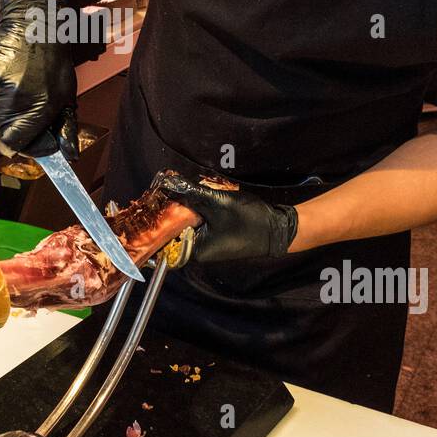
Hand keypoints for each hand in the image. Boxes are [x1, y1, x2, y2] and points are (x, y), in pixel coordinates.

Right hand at [0, 0, 78, 158]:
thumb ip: (65, 127)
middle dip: (4, 129)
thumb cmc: (53, 59)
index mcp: (35, 108)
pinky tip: (2, 81)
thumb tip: (68, 154)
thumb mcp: (67, 96)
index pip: (10, 144)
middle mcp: (10, 100)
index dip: (16, 145)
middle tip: (17, 116)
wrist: (35, 25)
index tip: (20, 141)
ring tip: (11, 93)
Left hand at [159, 175, 298, 263]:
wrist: (278, 229)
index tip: (157, 197)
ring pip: (190, 221)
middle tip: (180, 187)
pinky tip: (212, 196)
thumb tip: (167, 185)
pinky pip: (201, 221)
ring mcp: (208, 244)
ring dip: (193, 204)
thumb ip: (190, 194)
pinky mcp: (216, 236)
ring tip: (199, 190)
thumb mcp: (217, 203)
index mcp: (194, 250)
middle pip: (177, 226)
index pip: (166, 234)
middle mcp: (198, 251)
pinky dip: (203, 208)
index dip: (160, 215)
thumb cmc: (248, 220)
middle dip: (179, 206)